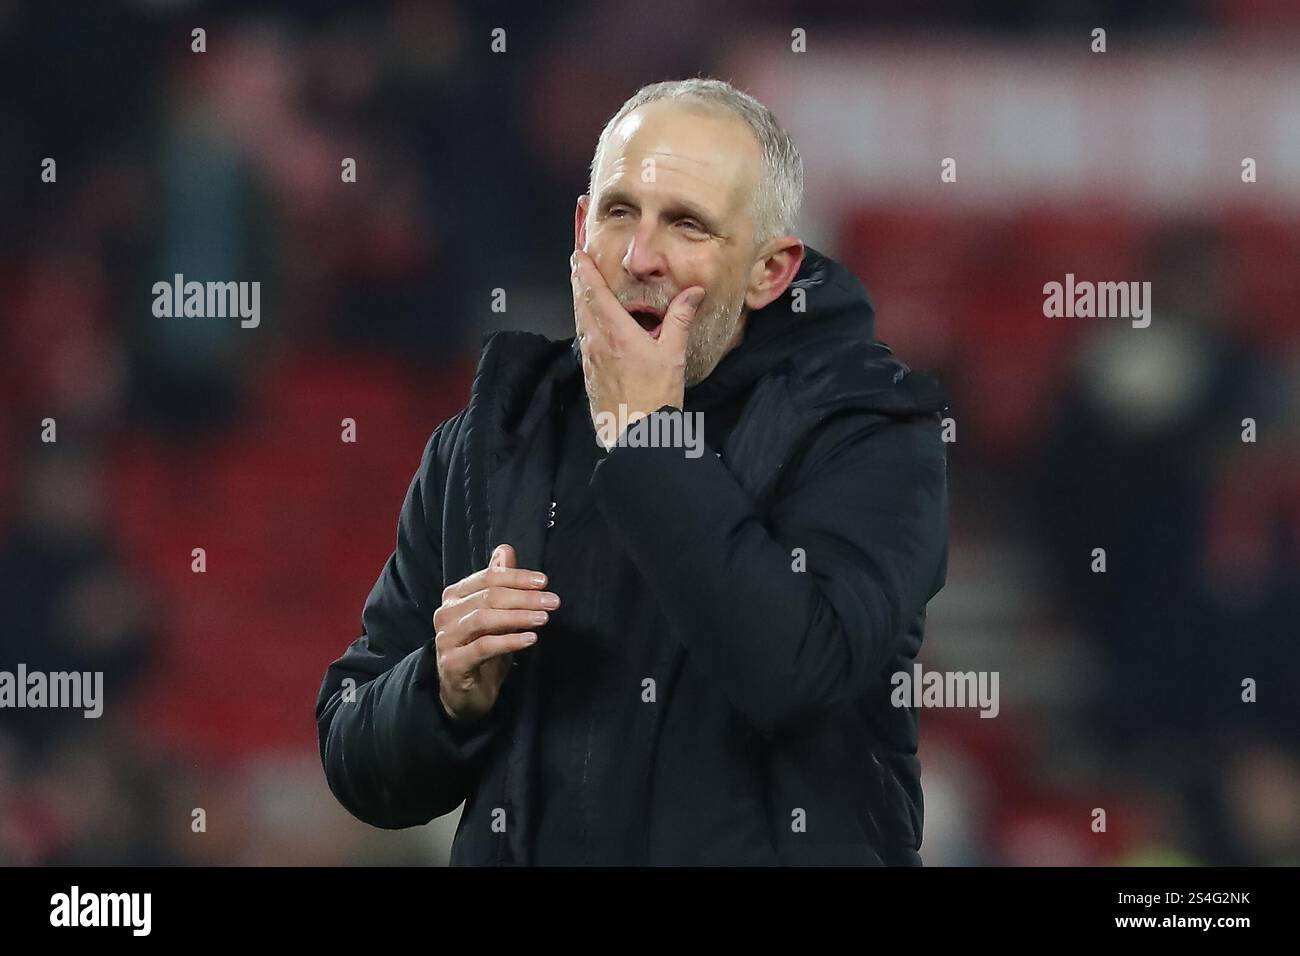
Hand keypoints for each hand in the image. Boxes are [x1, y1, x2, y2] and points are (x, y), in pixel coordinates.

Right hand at [433, 544, 557, 723]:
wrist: (464, 695)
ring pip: (484, 619)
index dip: (517, 577)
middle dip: (524, 597)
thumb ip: (499, 583)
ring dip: (518, 616)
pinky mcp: (453, 663)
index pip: (488, 578)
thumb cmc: (482, 650)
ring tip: (544, 618)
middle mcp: (446, 614)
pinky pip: (483, 647)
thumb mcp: (494, 614)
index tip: (544, 581)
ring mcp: (446, 639)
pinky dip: (509, 641)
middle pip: (489, 597)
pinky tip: (530, 639)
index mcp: (455, 596)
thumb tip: (505, 549)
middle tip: (553, 601)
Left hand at [570, 249, 705, 447]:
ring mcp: (590, 360)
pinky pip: (584, 341)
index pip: (595, 293)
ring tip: (584, 289)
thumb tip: (693, 292)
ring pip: (581, 322)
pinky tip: (594, 327)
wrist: (637, 435)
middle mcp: (596, 343)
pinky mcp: (590, 375)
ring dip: (581, 303)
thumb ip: (679, 319)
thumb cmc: (655, 396)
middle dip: (579, 282)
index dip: (585, 272)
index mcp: (616, 333)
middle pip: (582, 304)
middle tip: (578, 264)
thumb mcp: (673, 354)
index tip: (579, 255)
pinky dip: (585, 324)